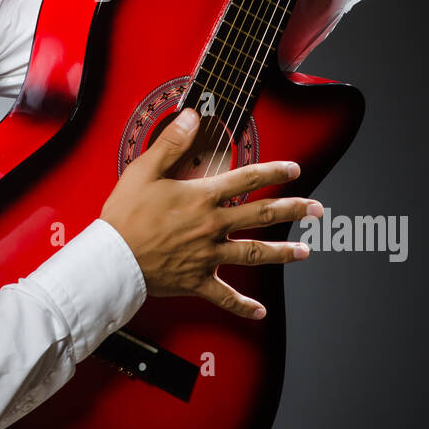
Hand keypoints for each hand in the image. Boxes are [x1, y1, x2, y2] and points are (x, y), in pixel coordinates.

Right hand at [99, 109, 320, 317]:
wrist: (111, 260)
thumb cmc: (125, 215)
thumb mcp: (144, 170)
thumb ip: (171, 142)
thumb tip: (193, 117)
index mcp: (202, 197)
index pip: (246, 178)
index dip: (273, 171)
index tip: (294, 169)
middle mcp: (212, 225)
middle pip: (261, 215)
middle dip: (293, 210)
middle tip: (317, 210)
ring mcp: (207, 255)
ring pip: (254, 254)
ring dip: (282, 253)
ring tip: (304, 253)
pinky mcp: (196, 280)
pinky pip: (224, 296)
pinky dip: (243, 306)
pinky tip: (259, 312)